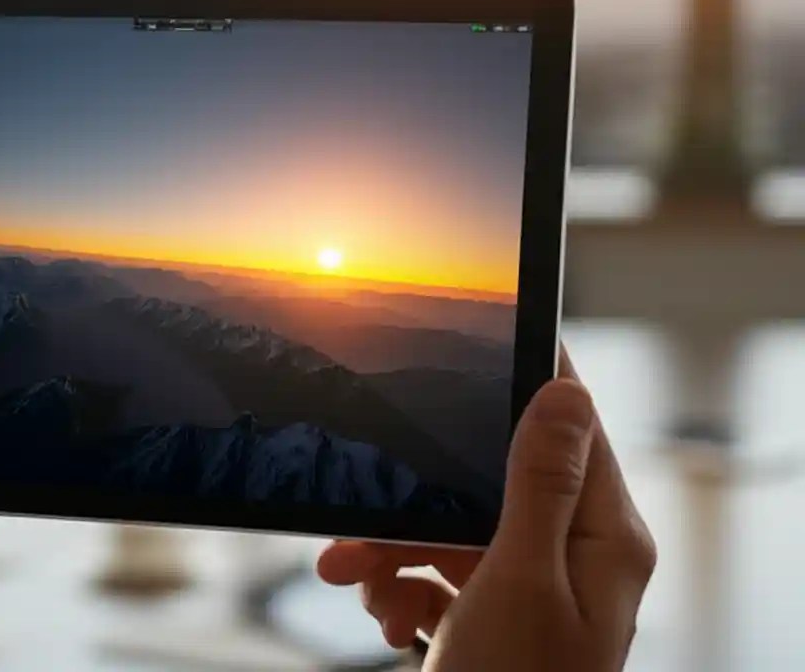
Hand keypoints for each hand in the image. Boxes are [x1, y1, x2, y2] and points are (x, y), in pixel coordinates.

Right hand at [318, 351, 655, 670]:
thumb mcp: (520, 582)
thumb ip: (540, 483)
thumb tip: (563, 390)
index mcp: (601, 540)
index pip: (574, 428)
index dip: (534, 379)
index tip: (492, 331)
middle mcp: (571, 560)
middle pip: (491, 483)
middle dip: (416, 502)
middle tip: (360, 514)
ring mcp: (529, 592)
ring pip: (451, 531)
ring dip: (392, 553)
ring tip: (351, 578)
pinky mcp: (489, 620)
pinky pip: (437, 577)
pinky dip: (398, 591)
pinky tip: (385, 619)